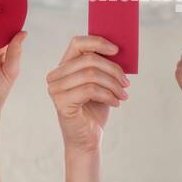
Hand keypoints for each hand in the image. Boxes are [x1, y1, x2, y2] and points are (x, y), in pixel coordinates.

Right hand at [47, 36, 128, 152]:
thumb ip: (103, 67)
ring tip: (123, 95)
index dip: (98, 42)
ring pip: (91, 74)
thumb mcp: (100, 84)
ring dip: (113, 85)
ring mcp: (55, 89)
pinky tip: (115, 103)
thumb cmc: (94, 110)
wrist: (87, 139)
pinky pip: (90, 90)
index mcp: (63, 67)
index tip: (117, 50)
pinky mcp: (61, 103)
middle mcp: (55, 76)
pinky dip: (108, 95)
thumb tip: (118, 50)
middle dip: (113, 69)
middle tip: (126, 83)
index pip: (77, 43)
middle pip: (88, 59)